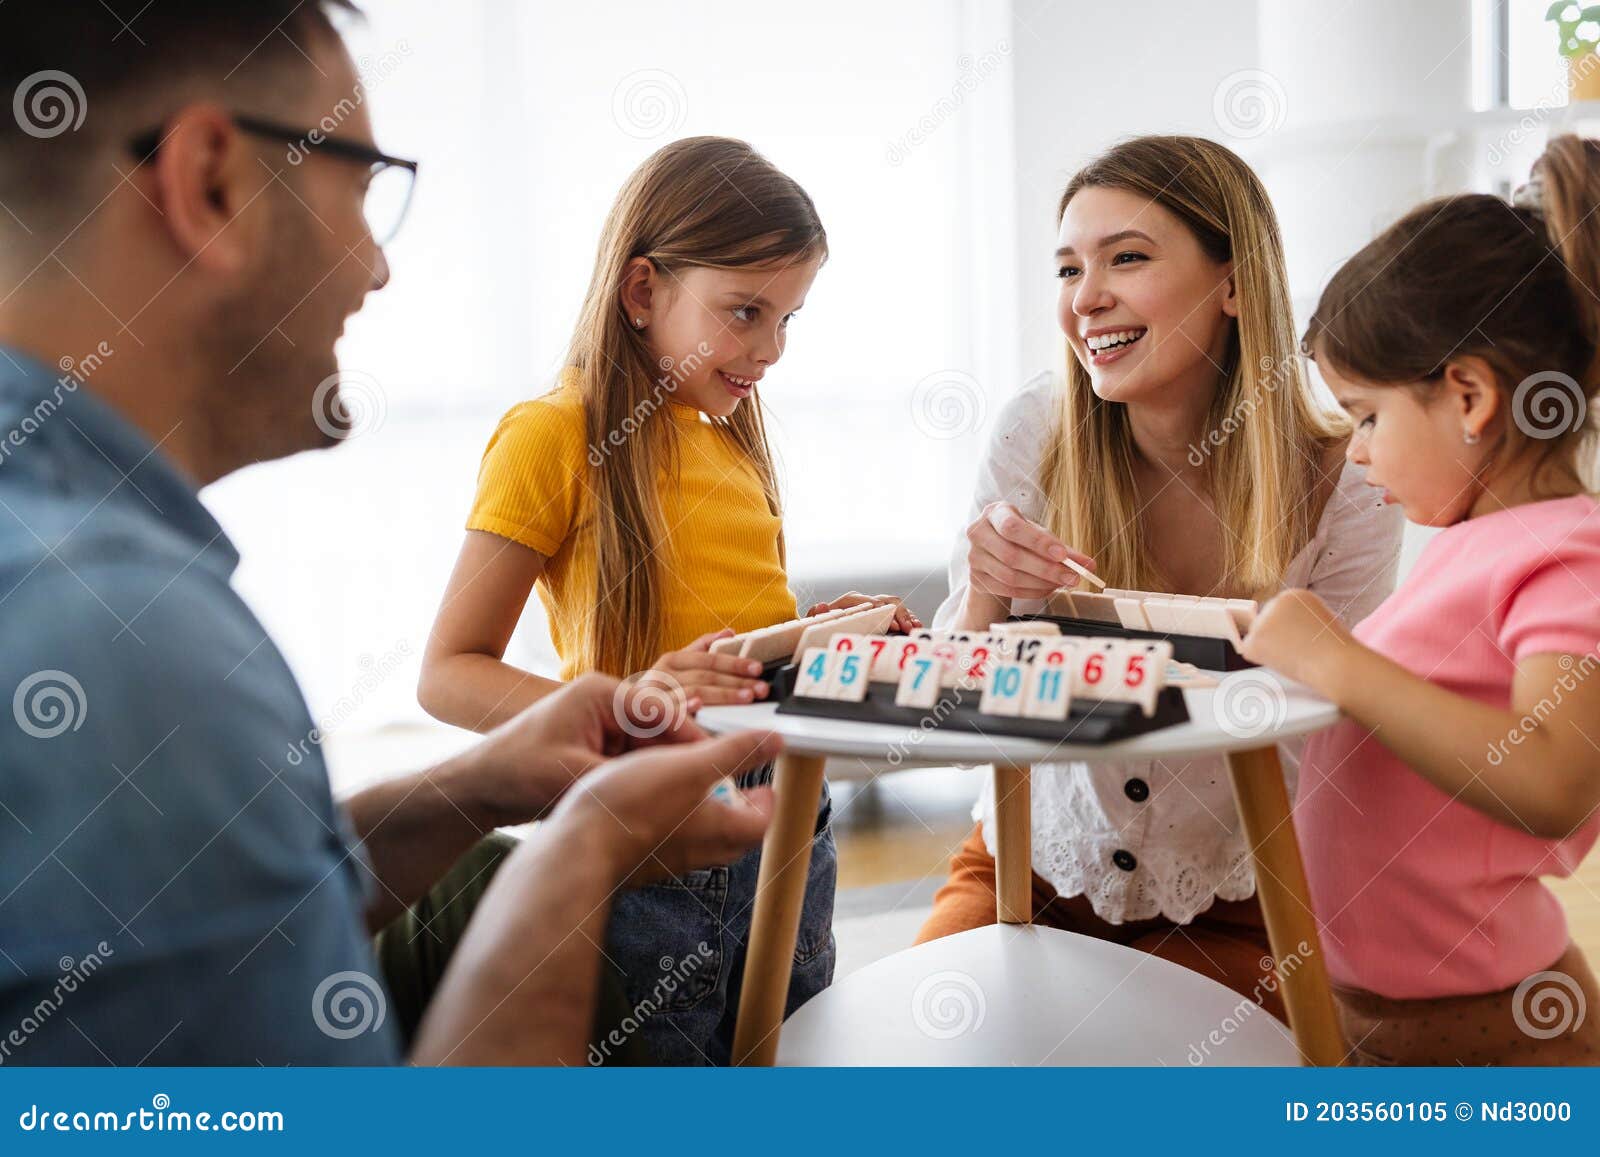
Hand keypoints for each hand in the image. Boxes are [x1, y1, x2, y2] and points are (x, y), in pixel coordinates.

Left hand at [443, 673, 707, 828]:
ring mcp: (602, 722)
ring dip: (665, 769)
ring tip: (692, 796)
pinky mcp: (597, 742)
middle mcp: (605, 701)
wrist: (477, 786)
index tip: (718, 764)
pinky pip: (634, 757)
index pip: (662, 712)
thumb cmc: (517, 773)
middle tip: (713, 786)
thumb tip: (672, 784)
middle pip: (661, 728)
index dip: (693, 740)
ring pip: (650, 746)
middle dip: (681, 757)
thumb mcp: (576, 775)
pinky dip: (645, 776)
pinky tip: (663, 799)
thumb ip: (627, 775)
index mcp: (601, 694)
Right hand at [551, 729, 780, 887]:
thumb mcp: (690, 765)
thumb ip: (735, 752)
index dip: (767, 801)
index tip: (764, 785)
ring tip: (692, 786)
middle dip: (738, 810)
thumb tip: (776, 741)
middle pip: (733, 835)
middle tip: (733, 786)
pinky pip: (668, 841)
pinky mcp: (640, 860)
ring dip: (704, 814)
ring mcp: (668, 860)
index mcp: (721, 831)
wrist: (577, 849)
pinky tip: (652, 802)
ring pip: (700, 839)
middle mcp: (699, 852)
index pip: (762, 823)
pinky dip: (673, 821)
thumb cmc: (633, 807)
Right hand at [639, 628, 769, 709]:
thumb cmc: (657, 691)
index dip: (735, 663)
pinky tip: (699, 707)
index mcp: (672, 660)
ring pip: (695, 692)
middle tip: (761, 688)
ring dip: (723, 695)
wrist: (622, 716)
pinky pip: (672, 713)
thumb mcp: (676, 666)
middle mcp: (663, 675)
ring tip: (746, 698)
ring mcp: (657, 696)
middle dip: (737, 682)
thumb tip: (730, 632)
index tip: (758, 668)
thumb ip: (701, 649)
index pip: (709, 659)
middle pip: (706, 676)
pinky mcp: (651, 718)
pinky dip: (685, 708)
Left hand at [804, 591, 921, 631]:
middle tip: (904, 627)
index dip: (877, 608)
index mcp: (849, 602)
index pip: (866, 601)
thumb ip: (816, 615)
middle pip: (885, 601)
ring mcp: (875, 607)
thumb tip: (822, 605)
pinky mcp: (882, 615)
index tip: (888, 618)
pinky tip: (915, 626)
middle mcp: (864, 601)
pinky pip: (898, 612)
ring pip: (894, 605)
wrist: (824, 627)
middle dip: (897, 613)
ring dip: (905, 615)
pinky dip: (908, 618)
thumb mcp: (813, 622)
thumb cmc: (821, 626)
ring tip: (913, 627)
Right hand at [965, 501, 1095, 600]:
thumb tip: (1088, 565)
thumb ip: (1061, 548)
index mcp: (994, 513)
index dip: (1038, 543)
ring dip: (1041, 583)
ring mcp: (974, 557)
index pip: (1013, 528)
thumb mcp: (1037, 534)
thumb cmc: (1019, 538)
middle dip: (1046, 569)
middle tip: (1072, 577)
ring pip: (1010, 576)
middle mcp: (978, 533)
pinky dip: (1031, 592)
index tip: (1063, 555)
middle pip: (1012, 556)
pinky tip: (1047, 588)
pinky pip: (1007, 590)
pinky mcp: (976, 578)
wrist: (992, 552)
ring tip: (1062, 583)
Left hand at [1239, 589, 1354, 692]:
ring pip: (1257, 637)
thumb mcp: (1317, 623)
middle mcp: (1276, 600)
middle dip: (1276, 639)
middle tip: (1299, 650)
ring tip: (1294, 654)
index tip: (1304, 640)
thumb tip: (1274, 632)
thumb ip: (1294, 621)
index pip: (1278, 614)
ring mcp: (1263, 619)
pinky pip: (1248, 650)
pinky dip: (1261, 659)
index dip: (1290, 632)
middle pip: (1265, 624)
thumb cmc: (1334, 650)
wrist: (1336, 663)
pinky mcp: (1254, 638)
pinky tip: (1282, 659)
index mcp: (1294, 595)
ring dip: (1270, 649)